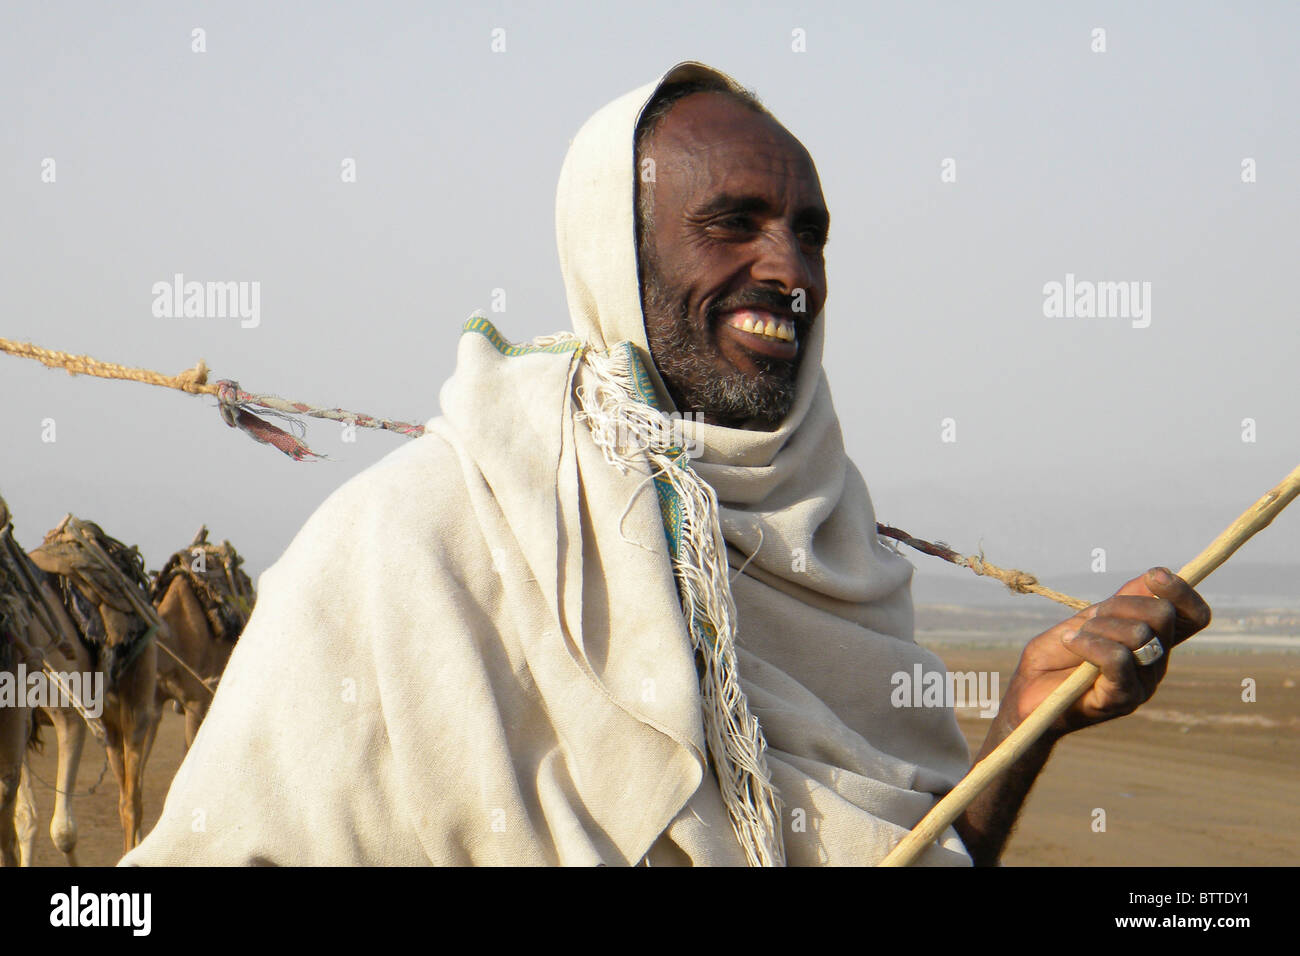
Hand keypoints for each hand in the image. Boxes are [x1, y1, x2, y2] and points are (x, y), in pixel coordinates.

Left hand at [1000, 567, 1211, 739]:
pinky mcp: (1121, 700)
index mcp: (1153, 643)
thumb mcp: (1087, 619)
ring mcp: (1142, 684)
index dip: (1182, 591)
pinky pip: (1117, 658)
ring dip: (1098, 626)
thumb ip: (1121, 602)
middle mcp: (1155, 664)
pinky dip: (1089, 643)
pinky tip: (1070, 643)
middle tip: (1090, 619)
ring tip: (1075, 637)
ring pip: (1139, 634)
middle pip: (1163, 615)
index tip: (1154, 575)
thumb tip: (1155, 576)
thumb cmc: (1056, 657)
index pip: (1194, 617)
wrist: (1028, 695)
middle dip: (1120, 604)